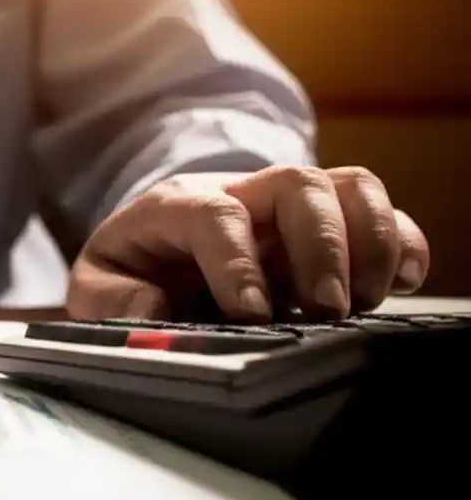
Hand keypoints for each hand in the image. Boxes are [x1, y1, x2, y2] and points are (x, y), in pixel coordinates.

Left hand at [66, 166, 429, 320]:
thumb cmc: (130, 269)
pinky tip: (404, 283)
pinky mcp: (326, 222)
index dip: (238, 262)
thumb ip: (111, 301)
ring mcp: (287, 204)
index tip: (252, 314)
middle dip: (321, 248)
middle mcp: (240, 192)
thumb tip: (152, 308)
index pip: (216, 216)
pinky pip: (376, 212)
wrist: (153, 247)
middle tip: (325, 310)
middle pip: (299, 185)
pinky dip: (401, 242)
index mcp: (175, 206)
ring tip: (364, 302)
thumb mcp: (95, 288)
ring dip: (370, 240)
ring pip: (347, 186)